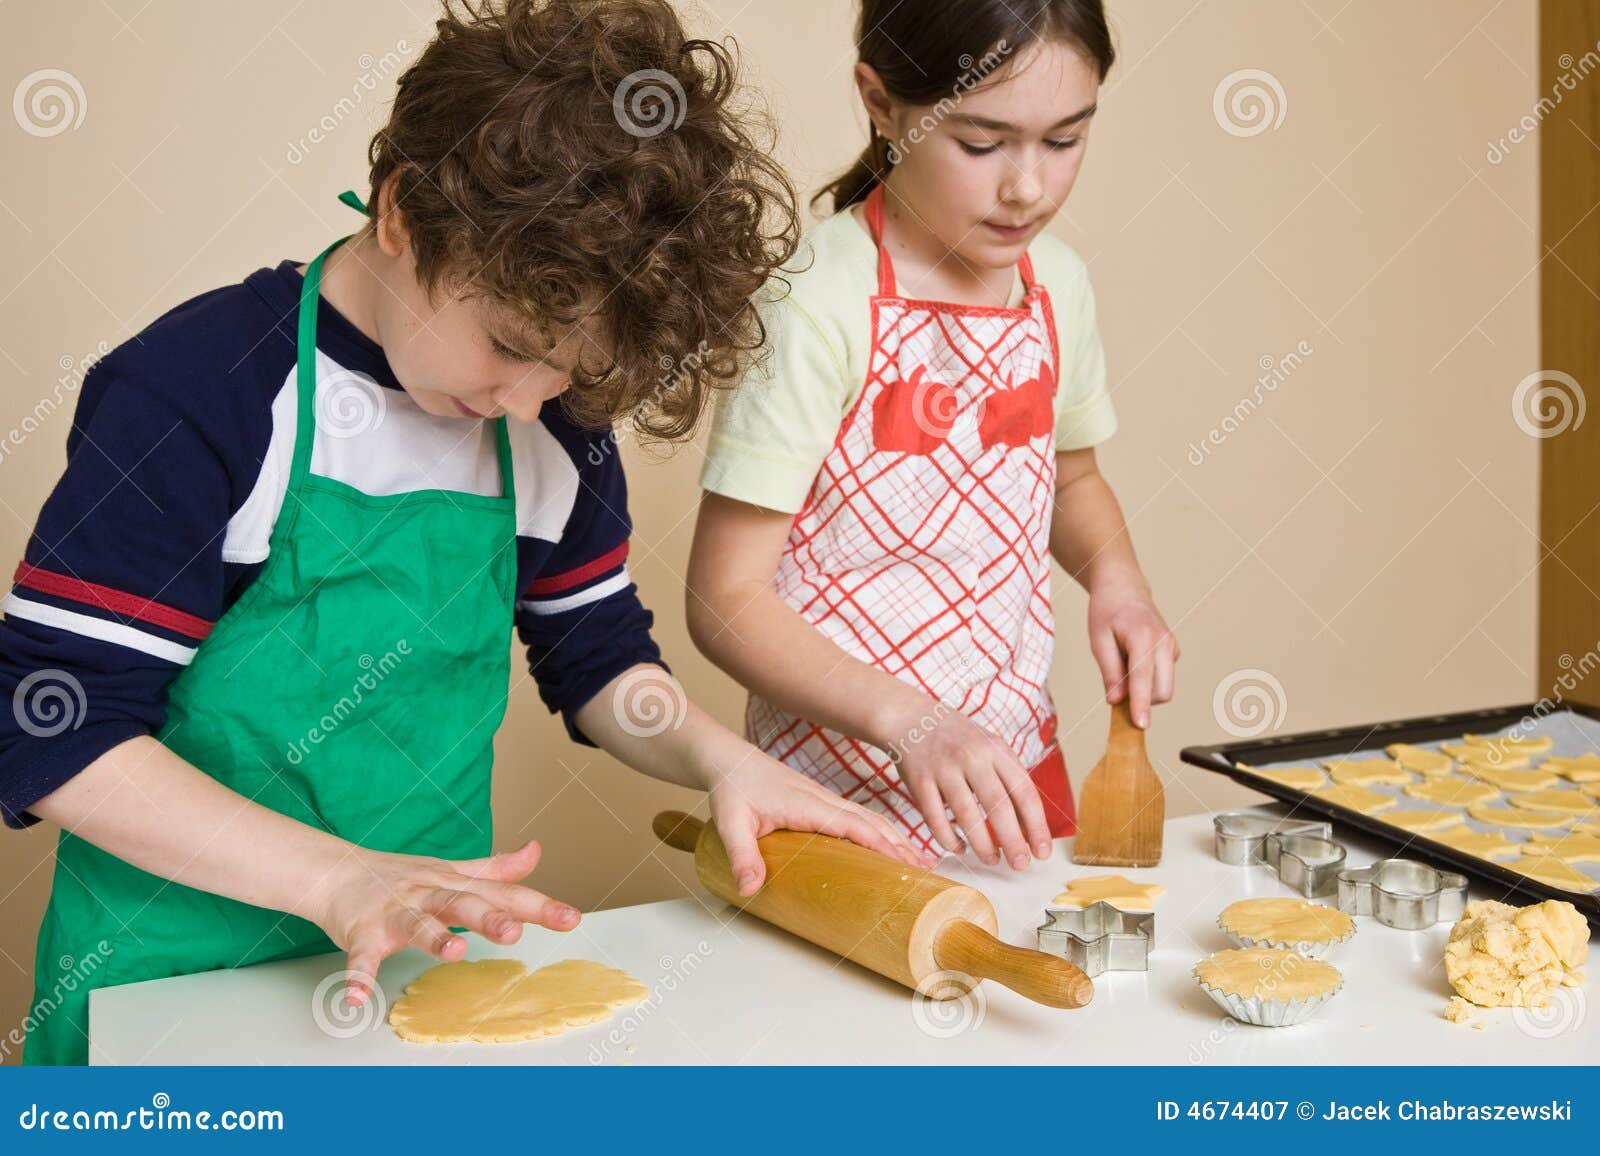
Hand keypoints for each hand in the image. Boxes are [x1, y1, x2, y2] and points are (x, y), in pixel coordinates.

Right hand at [310, 839, 580, 1006]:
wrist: (337, 871)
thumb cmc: (402, 876)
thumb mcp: (453, 870)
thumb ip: (496, 868)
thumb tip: (536, 851)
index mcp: (455, 883)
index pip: (502, 893)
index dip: (538, 905)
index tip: (572, 918)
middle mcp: (429, 893)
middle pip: (462, 903)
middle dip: (488, 917)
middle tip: (514, 932)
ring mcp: (395, 911)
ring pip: (417, 923)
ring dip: (434, 938)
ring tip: (454, 953)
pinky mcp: (362, 931)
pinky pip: (360, 956)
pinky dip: (357, 976)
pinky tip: (357, 998)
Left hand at [708, 753, 934, 895]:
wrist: (726, 760)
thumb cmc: (731, 787)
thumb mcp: (730, 823)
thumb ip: (740, 855)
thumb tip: (750, 888)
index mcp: (808, 805)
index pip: (855, 826)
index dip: (881, 846)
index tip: (904, 866)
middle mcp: (823, 800)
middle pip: (873, 823)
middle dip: (901, 847)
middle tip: (925, 874)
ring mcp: (824, 800)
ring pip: (870, 819)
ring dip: (896, 839)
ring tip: (919, 863)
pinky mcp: (820, 803)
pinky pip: (859, 817)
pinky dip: (881, 831)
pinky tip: (889, 844)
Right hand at [889, 705, 1052, 869]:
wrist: (912, 717)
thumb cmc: (960, 740)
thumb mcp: (990, 748)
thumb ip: (1009, 780)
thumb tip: (1030, 828)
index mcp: (996, 750)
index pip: (1023, 791)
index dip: (1036, 825)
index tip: (1042, 851)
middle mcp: (971, 757)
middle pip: (998, 805)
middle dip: (1013, 841)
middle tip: (1020, 865)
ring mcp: (943, 768)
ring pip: (966, 815)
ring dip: (981, 844)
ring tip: (992, 860)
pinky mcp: (919, 781)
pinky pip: (935, 818)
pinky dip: (948, 839)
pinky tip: (959, 848)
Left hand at [1087, 574, 1178, 728]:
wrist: (1123, 588)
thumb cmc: (1107, 611)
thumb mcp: (1098, 641)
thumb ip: (1109, 672)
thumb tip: (1116, 701)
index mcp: (1143, 637)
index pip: (1143, 678)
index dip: (1141, 704)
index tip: (1141, 725)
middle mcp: (1164, 643)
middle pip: (1161, 690)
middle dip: (1142, 700)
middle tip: (1116, 686)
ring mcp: (1172, 647)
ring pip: (1165, 687)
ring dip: (1145, 690)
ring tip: (1123, 666)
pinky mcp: (1174, 651)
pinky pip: (1163, 677)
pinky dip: (1149, 679)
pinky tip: (1133, 659)